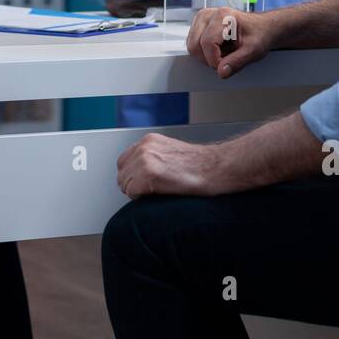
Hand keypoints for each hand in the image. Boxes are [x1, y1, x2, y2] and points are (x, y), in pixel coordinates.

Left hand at [117, 131, 233, 198]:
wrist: (218, 167)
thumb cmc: (202, 165)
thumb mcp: (172, 152)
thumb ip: (153, 158)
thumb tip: (139, 173)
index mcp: (149, 141)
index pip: (124, 161)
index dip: (132, 175)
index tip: (143, 182)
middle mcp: (145, 148)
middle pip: (121, 173)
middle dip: (132, 184)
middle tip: (150, 190)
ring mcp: (146, 160)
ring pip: (125, 184)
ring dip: (137, 191)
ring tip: (157, 191)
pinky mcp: (149, 174)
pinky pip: (132, 192)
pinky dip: (141, 197)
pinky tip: (158, 193)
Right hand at [187, 6, 277, 77]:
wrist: (263, 27)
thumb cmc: (259, 34)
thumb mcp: (253, 51)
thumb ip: (237, 62)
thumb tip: (222, 72)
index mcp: (222, 16)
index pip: (207, 44)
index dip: (215, 60)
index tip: (227, 64)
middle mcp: (208, 14)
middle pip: (194, 45)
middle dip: (209, 58)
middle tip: (226, 58)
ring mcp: (202, 18)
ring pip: (192, 45)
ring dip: (206, 55)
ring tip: (224, 51)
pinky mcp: (199, 24)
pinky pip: (193, 43)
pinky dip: (204, 51)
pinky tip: (218, 48)